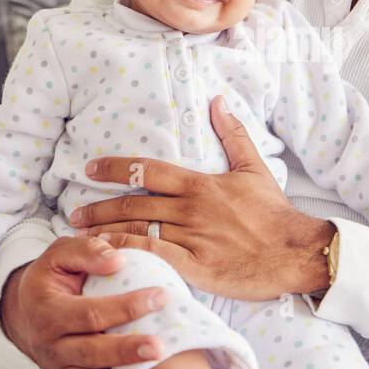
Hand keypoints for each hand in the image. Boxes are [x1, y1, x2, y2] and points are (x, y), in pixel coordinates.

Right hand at [0, 233, 169, 368]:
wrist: (26, 309)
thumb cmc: (53, 278)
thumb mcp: (60, 254)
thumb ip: (87, 251)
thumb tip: (118, 260)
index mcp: (48, 309)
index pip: (90, 311)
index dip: (126, 306)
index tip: (161, 298)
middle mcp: (50, 342)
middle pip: (91, 349)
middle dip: (126, 350)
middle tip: (159, 348)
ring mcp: (58, 365)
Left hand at [68, 94, 333, 299]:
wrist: (294, 252)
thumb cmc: (273, 213)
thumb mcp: (254, 168)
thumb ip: (232, 134)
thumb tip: (217, 100)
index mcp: (200, 184)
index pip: (148, 171)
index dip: (115, 169)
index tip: (91, 169)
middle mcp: (190, 210)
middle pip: (134, 204)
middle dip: (100, 207)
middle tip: (73, 210)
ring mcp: (192, 239)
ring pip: (139, 231)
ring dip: (106, 232)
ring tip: (80, 236)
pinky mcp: (197, 268)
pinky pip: (155, 259)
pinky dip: (129, 256)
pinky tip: (107, 258)